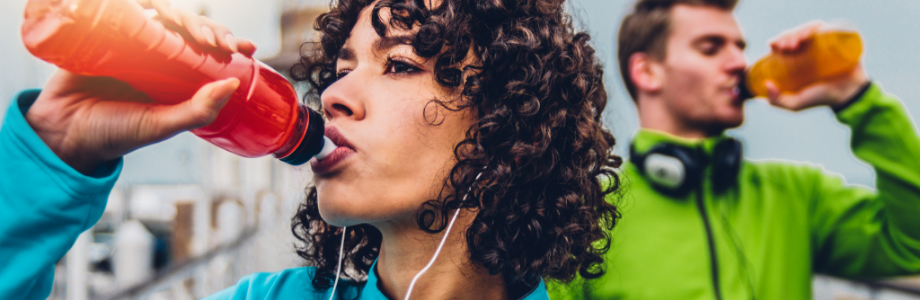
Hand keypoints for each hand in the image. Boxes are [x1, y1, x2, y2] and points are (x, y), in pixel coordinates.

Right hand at [24, 0, 251, 174]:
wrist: (64, 133)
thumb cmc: (115, 133)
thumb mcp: (161, 125)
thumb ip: (197, 110)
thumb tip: (233, 85)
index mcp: (175, 75)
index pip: (208, 50)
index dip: (228, 42)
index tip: (247, 47)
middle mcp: (156, 55)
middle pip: (189, 28)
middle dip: (208, 28)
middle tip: (218, 40)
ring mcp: (130, 42)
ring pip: (161, 15)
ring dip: (179, 15)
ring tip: (189, 29)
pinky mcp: (104, 34)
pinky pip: (122, 11)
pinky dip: (137, 5)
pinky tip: (152, 11)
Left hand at [764, 21, 869, 110]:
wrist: (848, 95)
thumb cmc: (820, 98)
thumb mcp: (795, 104)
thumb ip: (777, 101)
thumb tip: (766, 83)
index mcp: (794, 58)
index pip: (781, 44)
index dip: (776, 42)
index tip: (775, 48)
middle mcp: (807, 48)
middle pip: (792, 34)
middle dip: (785, 36)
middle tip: (786, 47)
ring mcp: (822, 42)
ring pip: (806, 28)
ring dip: (798, 31)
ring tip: (796, 43)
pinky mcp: (836, 38)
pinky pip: (824, 27)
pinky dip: (814, 27)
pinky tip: (809, 35)